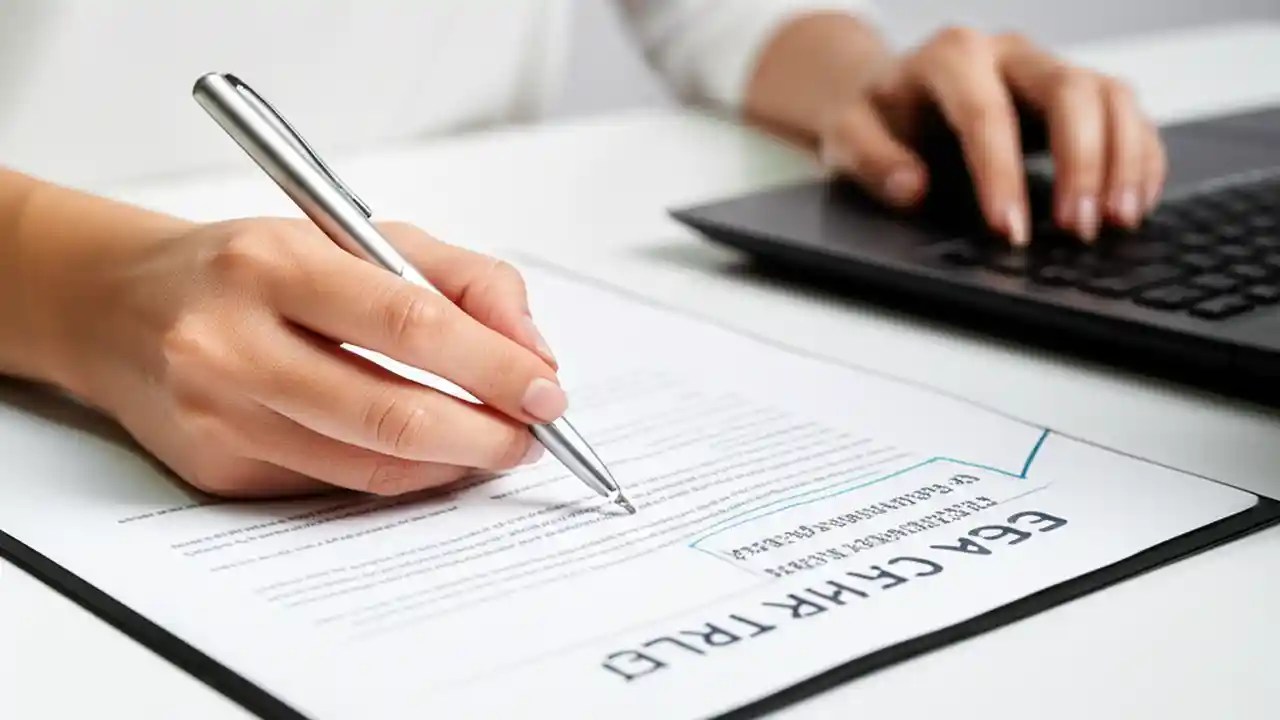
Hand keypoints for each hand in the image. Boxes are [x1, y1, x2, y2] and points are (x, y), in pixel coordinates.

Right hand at [68, 219, 562, 497]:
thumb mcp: (353, 235)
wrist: (116, 306)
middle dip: (486, 434)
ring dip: (452, 464)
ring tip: (492, 444)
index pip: (410, 323)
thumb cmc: (250, 265)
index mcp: (273, 263)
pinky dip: (398, 475)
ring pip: (367, 465)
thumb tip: (531, 349)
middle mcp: (232, 341)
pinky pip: (333, 484)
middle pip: (391, 413)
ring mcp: (216, 415)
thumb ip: (458, 278)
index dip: (494, 366)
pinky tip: (428, 455)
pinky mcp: (213, 469)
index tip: (547, 390)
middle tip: (532, 435)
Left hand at [818, 28, 1166, 245]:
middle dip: (1082, 163)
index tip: (1008, 231)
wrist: (888, 91)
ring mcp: (1049, 68)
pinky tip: (1132, 206)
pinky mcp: (1078, 93)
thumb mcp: (848, 135)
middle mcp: (1010, 52)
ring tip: (1117, 223)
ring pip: (1111, 97)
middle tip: (1078, 230)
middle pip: (1070, 90)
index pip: (987, 113)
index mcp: (952, 56)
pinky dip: (1138, 159)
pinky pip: (1127, 115)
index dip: (1001, 174)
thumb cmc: (874, 116)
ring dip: (1123, 162)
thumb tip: (911, 189)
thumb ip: (871, 159)